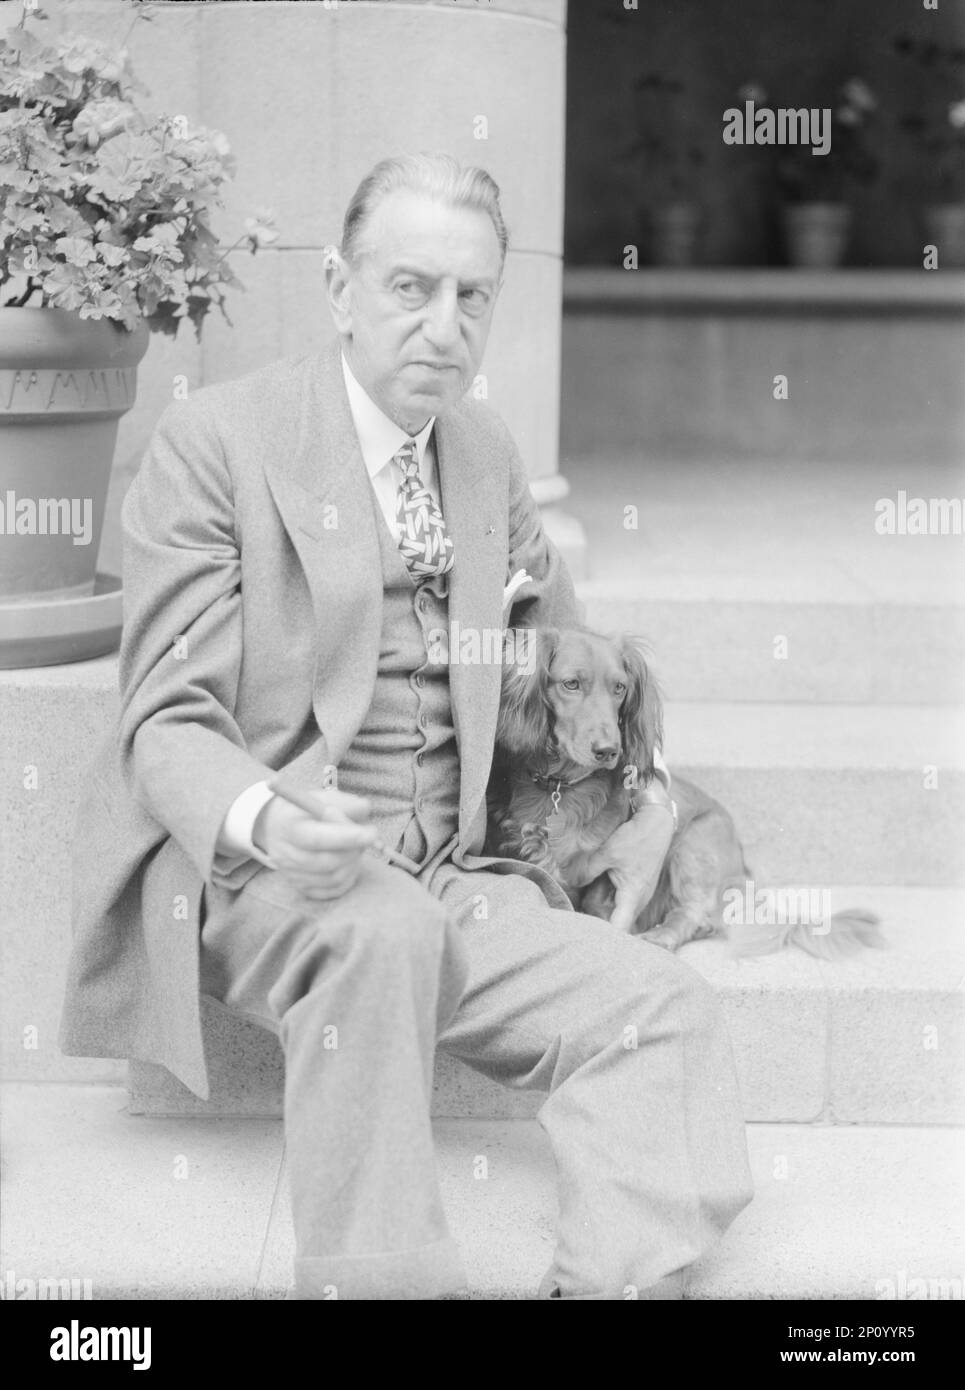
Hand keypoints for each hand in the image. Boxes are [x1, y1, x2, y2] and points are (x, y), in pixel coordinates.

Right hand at [253, 786, 378, 902]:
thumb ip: (343, 802)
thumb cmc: (305, 811)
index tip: (372, 833)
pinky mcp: (302, 888)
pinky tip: (348, 861)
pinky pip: (334, 890)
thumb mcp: (320, 798)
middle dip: (354, 850)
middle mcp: (287, 854)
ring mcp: (293, 875)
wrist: (276, 827)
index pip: (318, 838)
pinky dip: (349, 877)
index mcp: (290, 827)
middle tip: (368, 837)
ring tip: (355, 847)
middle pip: (327, 862)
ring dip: (354, 862)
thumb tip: (364, 809)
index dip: (347, 838)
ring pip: (334, 878)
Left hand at [584, 804, 674, 932]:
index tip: (588, 939)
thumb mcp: (607, 852)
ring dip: (607, 913)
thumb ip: (588, 870)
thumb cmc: (636, 837)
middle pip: (619, 924)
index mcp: (633, 895)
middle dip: (602, 926)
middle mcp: (640, 900)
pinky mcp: (639, 887)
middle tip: (582, 926)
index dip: (605, 937)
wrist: (657, 822)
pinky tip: (600, 893)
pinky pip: (624, 902)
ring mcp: (641, 894)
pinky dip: (612, 902)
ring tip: (589, 909)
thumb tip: (574, 883)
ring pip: (621, 913)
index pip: (620, 928)